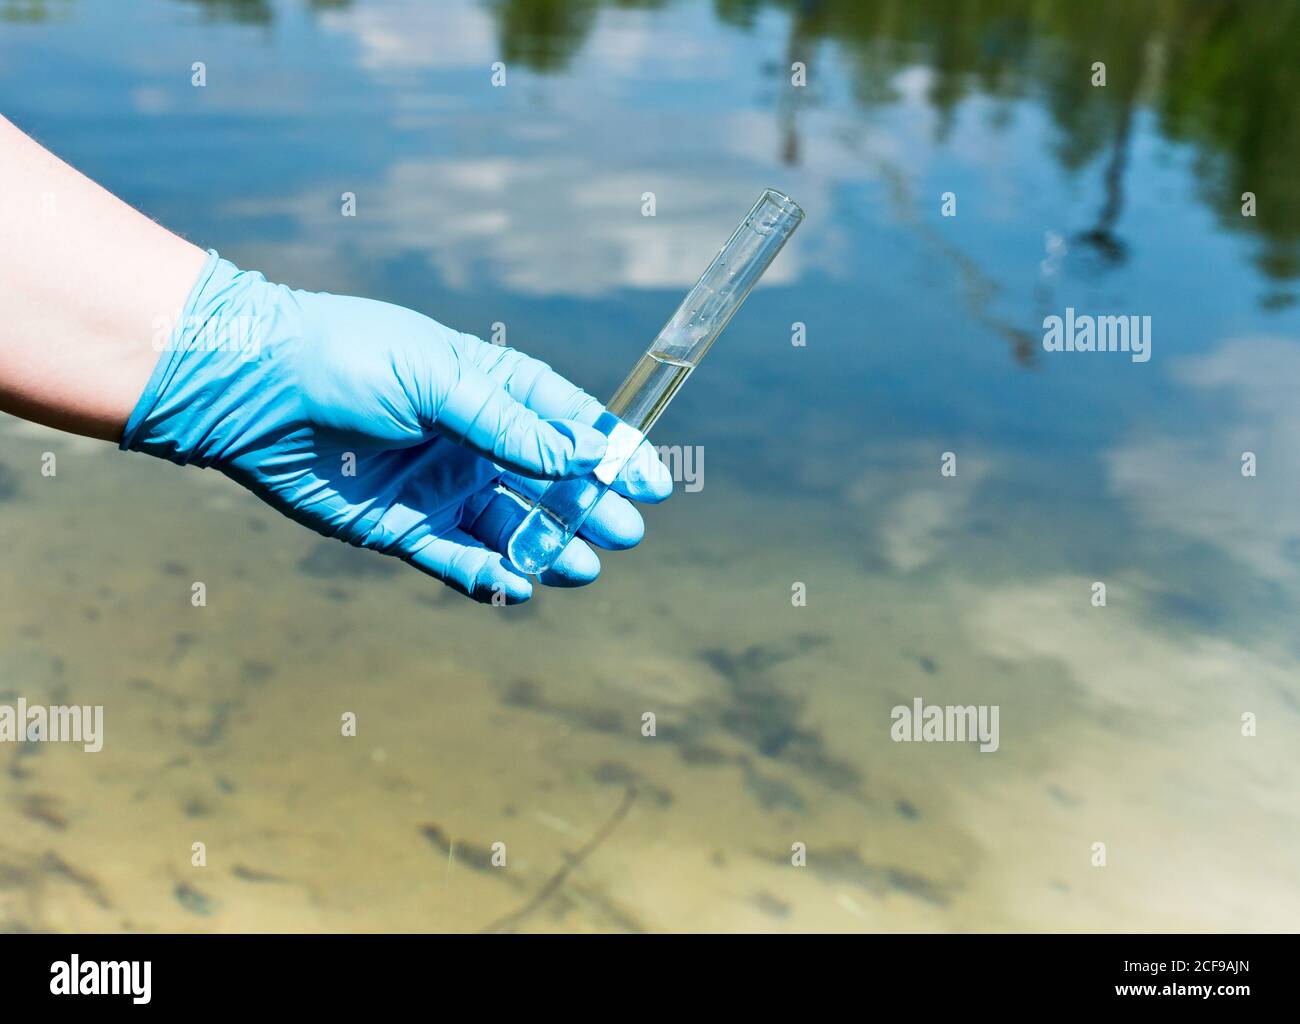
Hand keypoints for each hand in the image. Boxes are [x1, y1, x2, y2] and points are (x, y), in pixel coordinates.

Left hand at [122, 253, 671, 602]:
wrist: (254, 388)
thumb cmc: (348, 358)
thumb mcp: (439, 378)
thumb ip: (508, 425)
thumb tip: (580, 459)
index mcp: (488, 386)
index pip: (566, 421)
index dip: (610, 450)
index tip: (651, 480)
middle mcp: (471, 439)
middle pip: (548, 480)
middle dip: (589, 505)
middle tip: (625, 531)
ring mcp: (438, 486)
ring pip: (510, 526)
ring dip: (548, 545)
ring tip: (583, 566)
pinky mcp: (401, 528)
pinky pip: (456, 559)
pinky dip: (489, 576)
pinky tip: (517, 585)